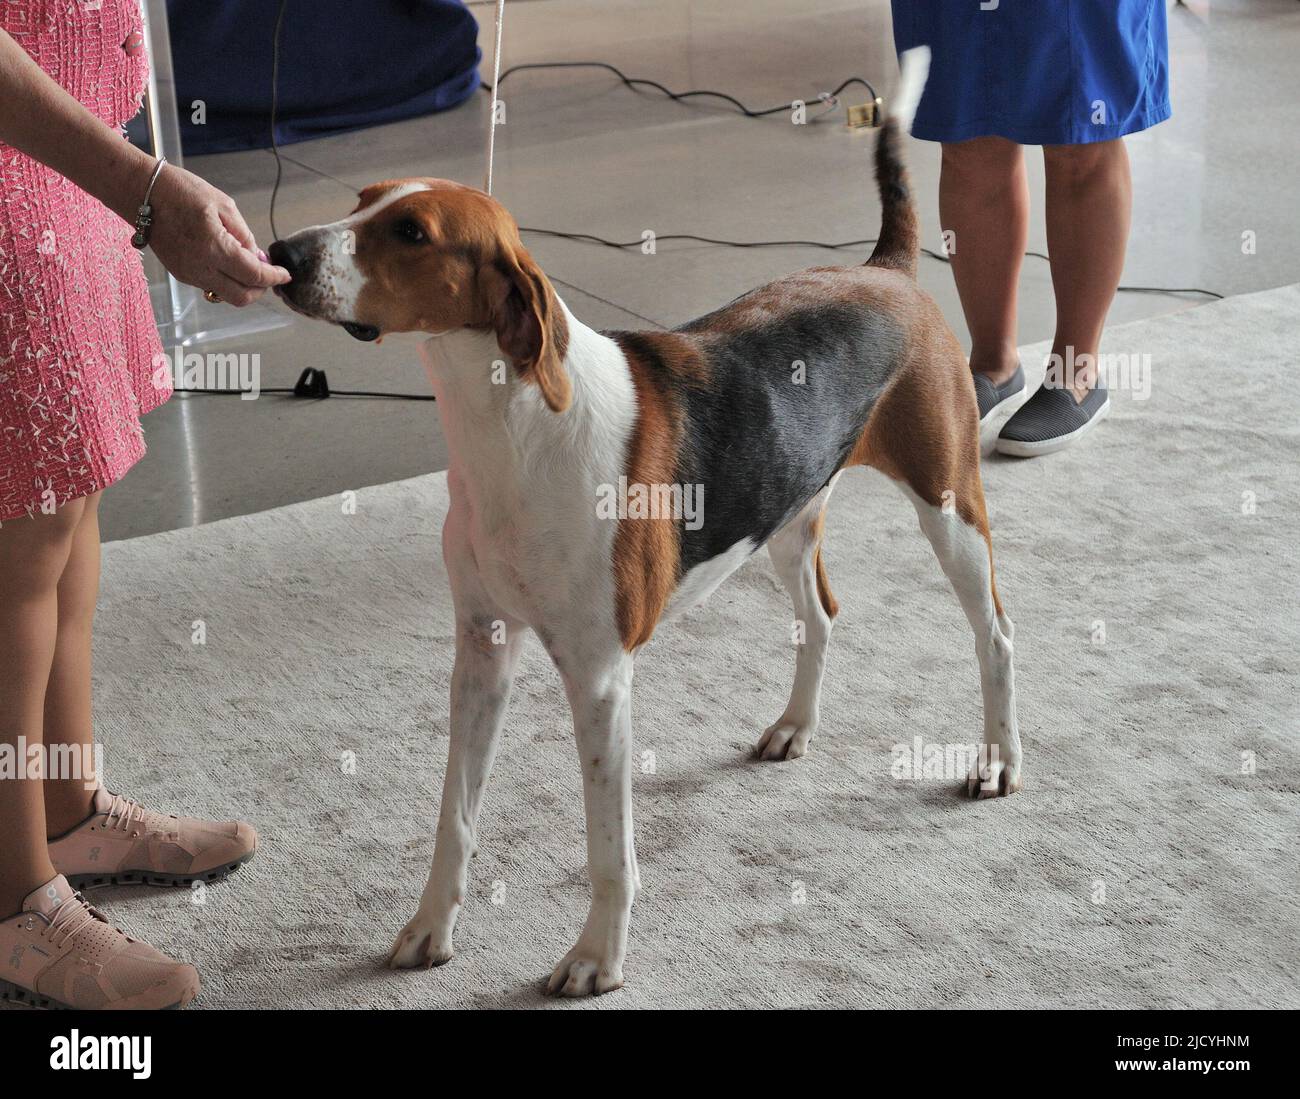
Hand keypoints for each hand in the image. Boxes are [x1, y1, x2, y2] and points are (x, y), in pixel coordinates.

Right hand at [144, 165, 289, 305]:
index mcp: (215, 247)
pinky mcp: (179, 274)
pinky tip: (226, 262)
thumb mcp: (223, 205)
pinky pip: (210, 285)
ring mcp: (188, 274)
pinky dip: (224, 280)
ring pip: (225, 295)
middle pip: (241, 297)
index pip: (255, 275)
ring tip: (246, 264)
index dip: (274, 278)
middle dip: (260, 289)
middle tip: (267, 274)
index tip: (285, 275)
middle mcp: (201, 267)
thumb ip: (244, 235)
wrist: (140, 192)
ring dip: (242, 285)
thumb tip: (258, 257)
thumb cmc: (180, 191)